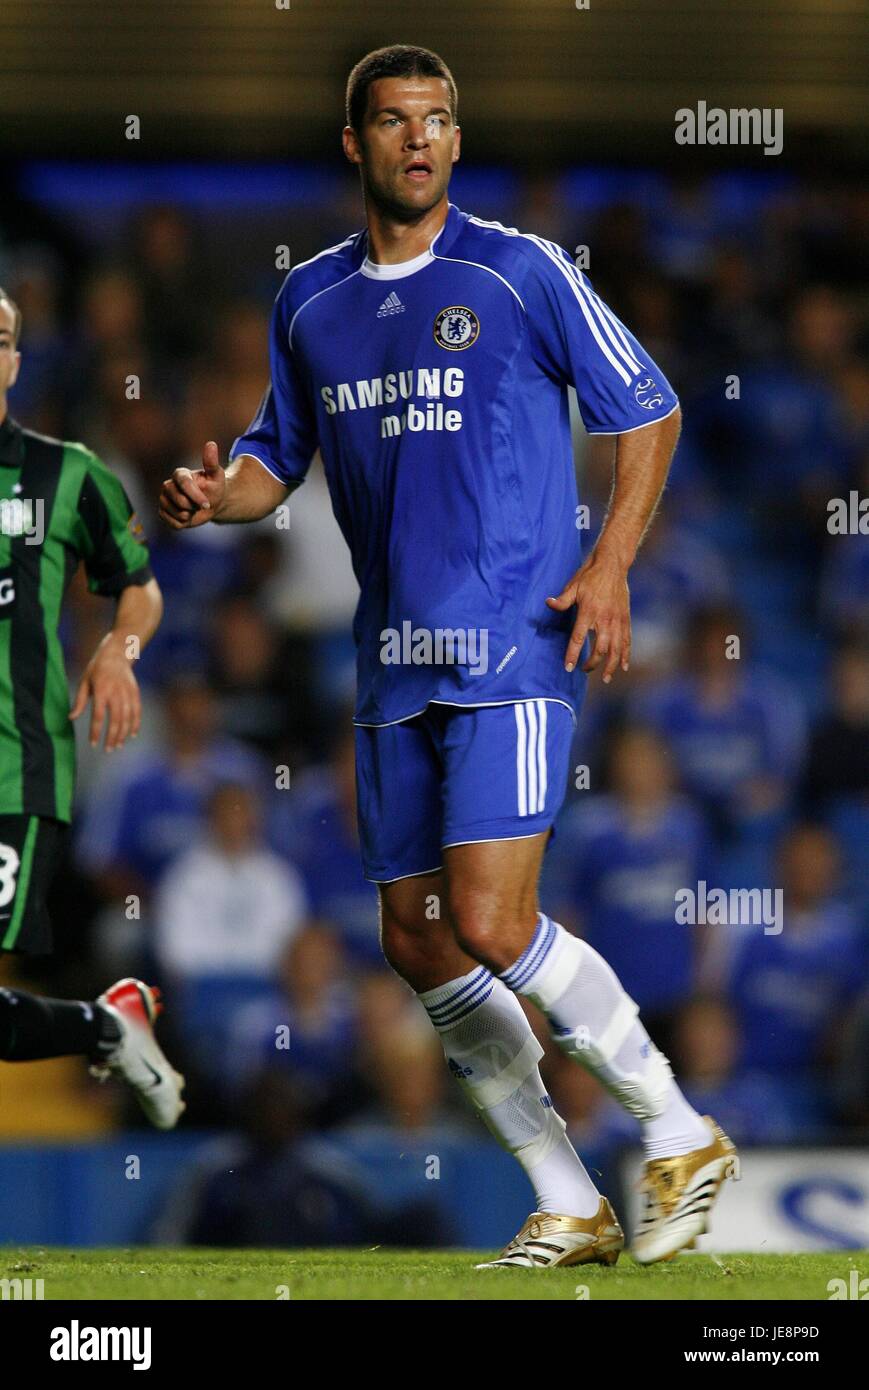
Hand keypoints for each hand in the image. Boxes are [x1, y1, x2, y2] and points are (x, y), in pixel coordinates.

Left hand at [69, 634, 140, 749]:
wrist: (116, 653)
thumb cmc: (96, 669)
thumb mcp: (84, 682)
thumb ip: (80, 701)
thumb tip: (70, 718)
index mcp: (101, 690)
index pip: (99, 716)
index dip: (96, 731)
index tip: (93, 744)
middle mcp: (116, 692)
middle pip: (115, 719)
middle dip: (112, 737)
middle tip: (108, 749)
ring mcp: (127, 692)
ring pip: (127, 717)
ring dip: (123, 734)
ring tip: (118, 745)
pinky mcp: (135, 692)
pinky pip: (137, 711)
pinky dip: (136, 724)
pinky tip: (132, 735)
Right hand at [159, 440, 225, 528]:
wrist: (211, 504)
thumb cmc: (214, 487)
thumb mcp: (216, 475)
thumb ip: (211, 462)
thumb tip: (211, 444)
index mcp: (179, 474)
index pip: (183, 484)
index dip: (196, 496)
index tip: (207, 504)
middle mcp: (168, 485)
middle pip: (179, 501)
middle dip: (194, 507)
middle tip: (200, 504)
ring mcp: (163, 499)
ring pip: (176, 513)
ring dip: (189, 516)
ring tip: (193, 509)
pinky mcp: (162, 513)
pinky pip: (172, 523)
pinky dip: (183, 524)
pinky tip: (187, 517)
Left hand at [546, 548, 631, 682]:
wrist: (613, 565)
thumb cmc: (590, 575)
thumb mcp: (573, 585)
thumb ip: (562, 600)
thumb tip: (548, 603)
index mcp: (589, 611)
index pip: (578, 638)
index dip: (572, 654)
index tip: (568, 667)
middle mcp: (605, 619)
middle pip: (600, 649)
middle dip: (592, 663)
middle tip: (584, 670)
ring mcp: (617, 620)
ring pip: (616, 649)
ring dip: (611, 666)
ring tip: (605, 678)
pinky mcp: (626, 619)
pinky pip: (627, 641)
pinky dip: (626, 655)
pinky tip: (624, 667)